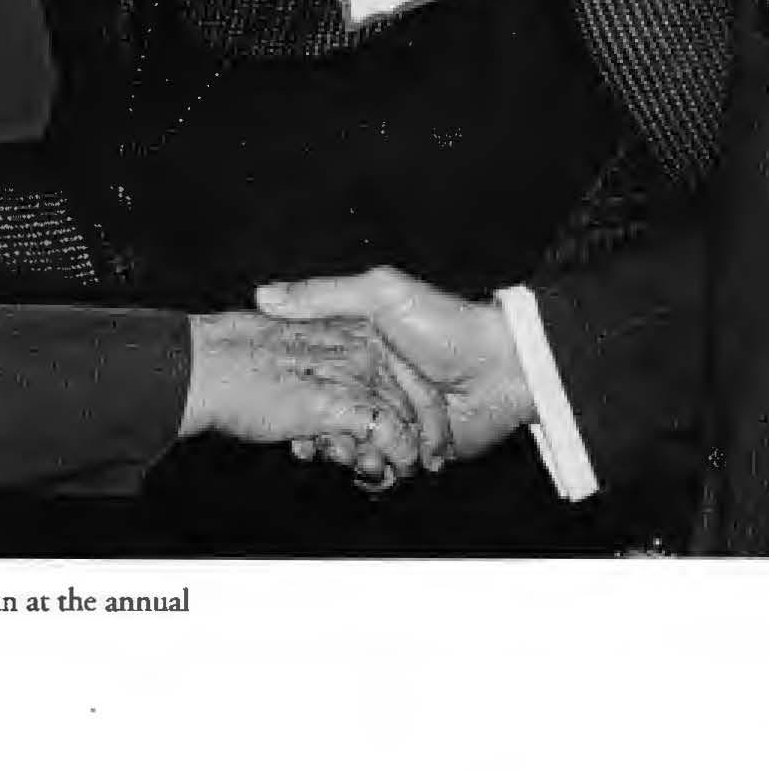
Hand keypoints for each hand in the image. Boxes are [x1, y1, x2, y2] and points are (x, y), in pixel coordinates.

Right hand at [180, 311, 452, 486]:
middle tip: (322, 444)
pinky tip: (379, 468)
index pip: (309, 376)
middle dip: (320, 435)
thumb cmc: (448, 326)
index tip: (284, 413)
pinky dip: (376, 474)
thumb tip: (263, 295)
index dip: (293, 397)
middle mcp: (370, 383)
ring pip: (350, 448)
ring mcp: (392, 418)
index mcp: (356, 346)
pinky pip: (382, 469)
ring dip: (348, 457)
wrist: (505, 370)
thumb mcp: (382, 296)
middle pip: (325, 419)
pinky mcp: (412, 448)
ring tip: (358, 457)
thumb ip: (324, 296)